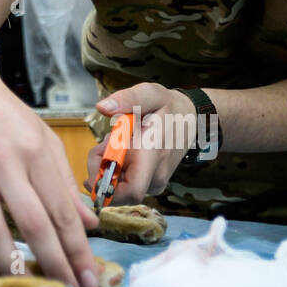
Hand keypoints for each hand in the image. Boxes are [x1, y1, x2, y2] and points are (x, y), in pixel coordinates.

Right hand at [0, 78, 99, 286]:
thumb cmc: (6, 114)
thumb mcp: (44, 139)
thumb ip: (65, 183)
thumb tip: (89, 224)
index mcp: (35, 153)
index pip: (61, 210)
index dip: (78, 248)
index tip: (90, 278)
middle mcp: (5, 164)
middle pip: (33, 223)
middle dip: (55, 263)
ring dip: (12, 266)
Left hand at [88, 83, 196, 204]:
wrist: (191, 117)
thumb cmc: (169, 106)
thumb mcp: (150, 94)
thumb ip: (127, 99)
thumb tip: (102, 107)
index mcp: (153, 157)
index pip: (130, 192)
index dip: (106, 187)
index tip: (96, 165)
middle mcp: (155, 177)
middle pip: (116, 190)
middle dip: (100, 168)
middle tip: (107, 140)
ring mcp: (154, 182)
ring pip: (118, 185)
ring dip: (108, 164)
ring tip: (118, 139)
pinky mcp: (151, 182)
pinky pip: (125, 181)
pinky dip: (116, 166)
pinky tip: (124, 147)